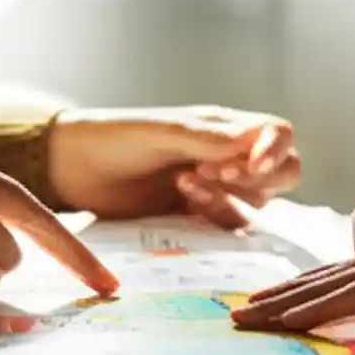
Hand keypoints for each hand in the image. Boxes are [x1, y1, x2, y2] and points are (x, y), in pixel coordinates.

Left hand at [48, 105, 299, 227]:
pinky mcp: (197, 219)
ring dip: (228, 197)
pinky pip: (228, 227)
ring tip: (183, 185)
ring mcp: (216, 190)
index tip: (251, 165)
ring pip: (257, 203)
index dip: (275, 152)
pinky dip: (213, 218)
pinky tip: (180, 203)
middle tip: (212, 174)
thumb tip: (258, 142)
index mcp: (225, 127)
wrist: (72, 168)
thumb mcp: (164, 132)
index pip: (277, 135)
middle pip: (282, 172)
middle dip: (258, 179)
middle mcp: (229, 157)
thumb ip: (210, 138)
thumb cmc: (116, 136)